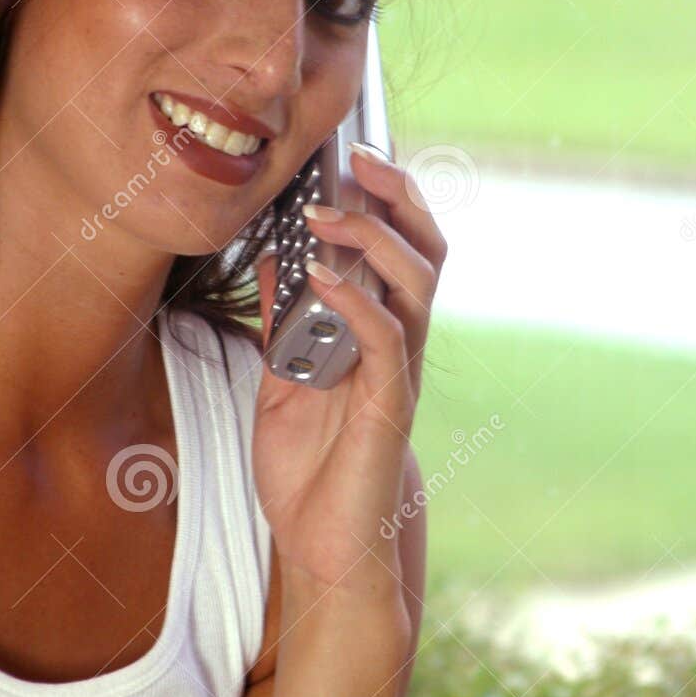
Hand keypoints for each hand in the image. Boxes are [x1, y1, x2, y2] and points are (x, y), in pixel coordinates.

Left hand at [252, 145, 445, 607]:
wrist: (324, 543)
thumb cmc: (311, 464)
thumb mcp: (280, 378)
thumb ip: (281, 320)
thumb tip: (271, 259)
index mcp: (377, 328)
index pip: (399, 244)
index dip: (387, 196)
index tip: (351, 152)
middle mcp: (399, 340)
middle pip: (424, 249)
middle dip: (398, 197)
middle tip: (358, 158)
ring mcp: (399, 370)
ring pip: (417, 283)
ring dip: (374, 240)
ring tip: (327, 214)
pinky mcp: (390, 404)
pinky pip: (388, 340)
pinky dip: (357, 304)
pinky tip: (323, 281)